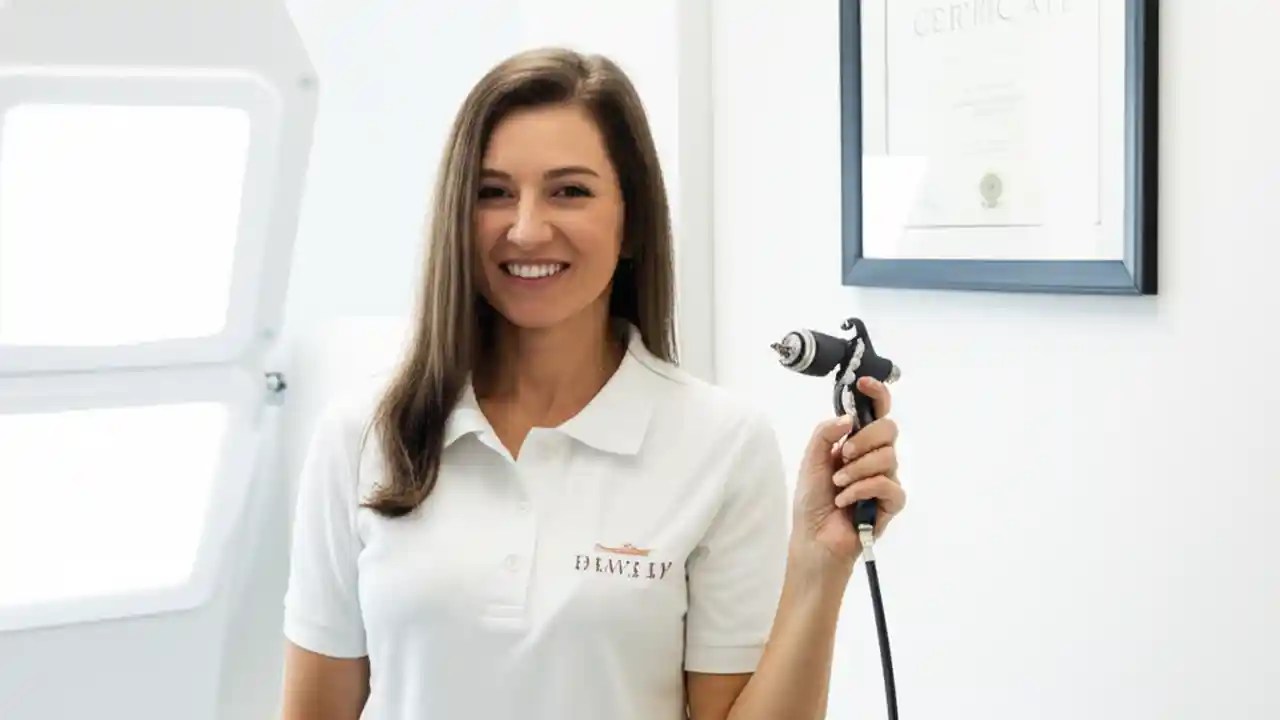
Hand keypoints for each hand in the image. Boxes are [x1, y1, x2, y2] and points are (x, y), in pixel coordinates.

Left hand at [790, 377, 905, 571]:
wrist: (814, 538)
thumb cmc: (812, 500)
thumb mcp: (812, 460)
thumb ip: (826, 434)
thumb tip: (849, 417)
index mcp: (856, 443)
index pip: (875, 412)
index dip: (876, 394)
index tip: (864, 383)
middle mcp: (874, 457)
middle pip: (889, 429)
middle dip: (865, 439)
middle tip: (843, 456)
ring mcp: (885, 479)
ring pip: (888, 457)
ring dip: (857, 470)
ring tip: (838, 485)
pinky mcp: (891, 503)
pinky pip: (888, 485)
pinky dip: (863, 490)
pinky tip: (846, 500)